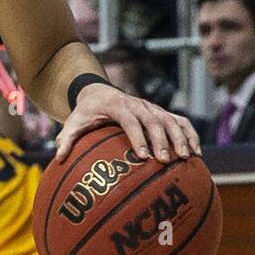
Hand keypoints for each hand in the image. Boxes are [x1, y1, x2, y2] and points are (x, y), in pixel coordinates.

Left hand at [55, 83, 202, 163]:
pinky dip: (190, 134)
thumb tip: (58, 158)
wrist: (99, 93)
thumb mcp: (73, 122)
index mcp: (118, 105)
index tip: (142, 156)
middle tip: (165, 161)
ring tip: (187, 158)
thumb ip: (66, 138)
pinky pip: (180, 121)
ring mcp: (153, 108)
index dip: (137, 137)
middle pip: (154, 120)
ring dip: (180, 138)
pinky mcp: (162, 113)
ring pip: (171, 120)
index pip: (130, 119)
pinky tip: (196, 153)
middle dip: (162, 140)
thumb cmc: (86, 113)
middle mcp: (139, 104)